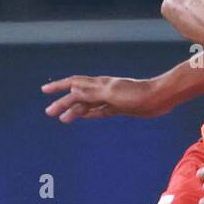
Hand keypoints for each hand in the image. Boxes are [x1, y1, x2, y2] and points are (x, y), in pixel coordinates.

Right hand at [41, 75, 167, 122]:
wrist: (159, 98)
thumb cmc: (136, 93)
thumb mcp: (111, 93)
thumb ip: (91, 93)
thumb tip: (72, 91)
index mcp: (99, 84)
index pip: (73, 83)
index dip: (58, 87)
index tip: (45, 91)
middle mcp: (102, 90)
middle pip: (78, 96)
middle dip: (62, 103)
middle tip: (49, 112)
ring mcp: (110, 99)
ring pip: (87, 105)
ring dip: (74, 111)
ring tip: (62, 119)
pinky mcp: (119, 108)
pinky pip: (100, 111)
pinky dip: (90, 114)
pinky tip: (83, 117)